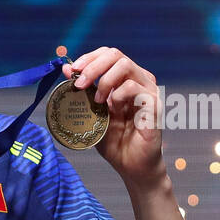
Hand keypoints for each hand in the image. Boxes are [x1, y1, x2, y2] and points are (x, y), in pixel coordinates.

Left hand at [62, 46, 164, 183]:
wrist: (131, 165)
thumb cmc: (114, 139)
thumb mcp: (92, 112)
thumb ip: (83, 91)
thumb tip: (66, 69)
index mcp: (126, 78)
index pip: (108, 54)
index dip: (89, 57)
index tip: (72, 70)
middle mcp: (140, 79)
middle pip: (116, 54)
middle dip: (93, 66)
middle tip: (80, 84)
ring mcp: (149, 90)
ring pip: (125, 65)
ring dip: (105, 81)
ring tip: (97, 100)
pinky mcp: (154, 104)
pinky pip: (134, 88)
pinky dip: (118, 95)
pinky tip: (113, 110)